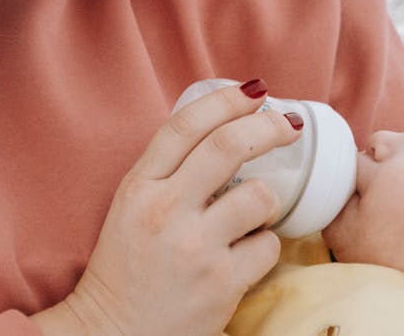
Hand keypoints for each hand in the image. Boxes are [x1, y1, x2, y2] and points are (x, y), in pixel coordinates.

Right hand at [37, 79, 301, 334]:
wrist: (115, 334)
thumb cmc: (127, 268)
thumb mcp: (131, 207)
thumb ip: (167, 172)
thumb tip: (224, 131)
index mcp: (138, 187)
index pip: (184, 126)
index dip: (225, 100)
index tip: (254, 93)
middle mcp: (164, 210)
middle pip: (228, 145)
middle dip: (268, 127)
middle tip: (288, 125)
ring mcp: (194, 246)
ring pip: (259, 196)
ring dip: (267, 200)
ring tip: (255, 214)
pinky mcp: (221, 282)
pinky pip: (268, 246)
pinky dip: (265, 247)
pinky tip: (247, 256)